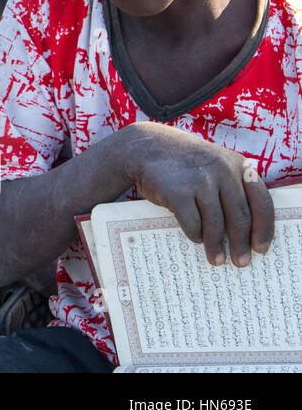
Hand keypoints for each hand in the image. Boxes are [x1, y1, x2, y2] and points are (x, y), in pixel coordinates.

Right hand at [125, 121, 273, 265]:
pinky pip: (192, 223)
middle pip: (239, 217)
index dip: (263, 229)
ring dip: (216, 246)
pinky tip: (196, 239)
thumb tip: (247, 231)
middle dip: (240, 244)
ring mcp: (200, 180)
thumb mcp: (216, 163)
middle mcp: (222, 170)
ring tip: (216, 260)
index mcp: (237, 164)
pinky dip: (195, 235)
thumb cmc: (186, 163)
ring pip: (216, 224)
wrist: (146, 147)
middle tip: (240, 262)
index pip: (261, 202)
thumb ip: (234, 186)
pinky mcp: (177, 192)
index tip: (261, 249)